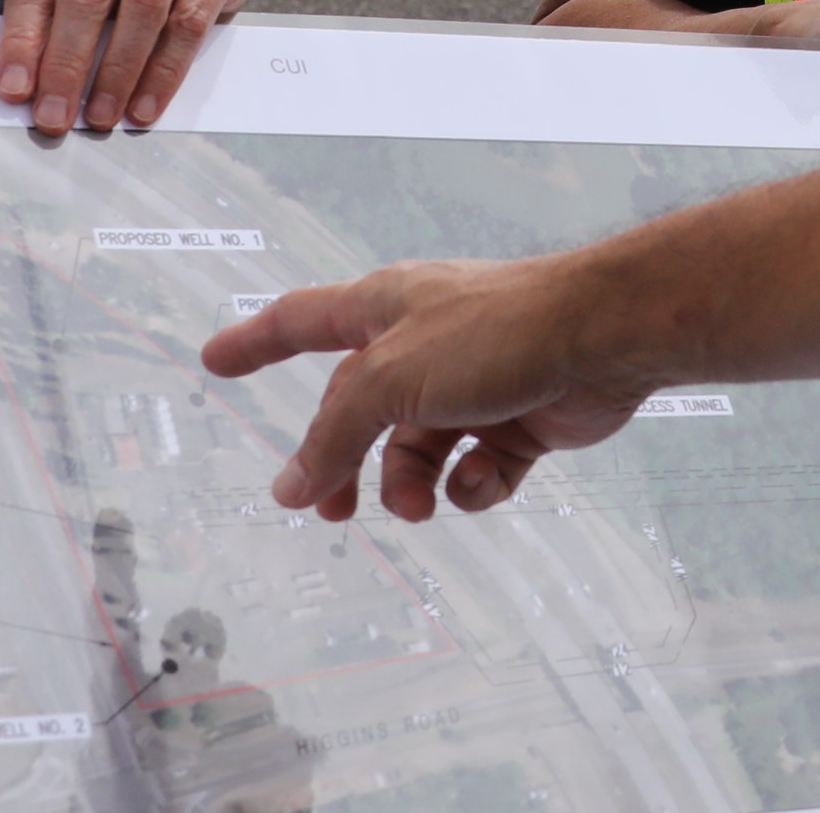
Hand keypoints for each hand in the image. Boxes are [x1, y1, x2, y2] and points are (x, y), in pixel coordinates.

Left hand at [0, 0, 248, 133]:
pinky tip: (145, 105)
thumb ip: (42, 5)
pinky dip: (165, 71)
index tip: (16, 92)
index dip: (23, 38)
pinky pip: (191, 20)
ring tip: (101, 116)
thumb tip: (21, 85)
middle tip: (55, 117)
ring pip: (143, 5)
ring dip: (118, 71)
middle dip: (68, 63)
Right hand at [202, 257, 657, 521]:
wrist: (603, 338)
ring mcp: (472, 383)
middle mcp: (422, 343)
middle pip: (359, 410)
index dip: (255, 343)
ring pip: (417, 451)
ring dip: (409, 484)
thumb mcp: (389, 380)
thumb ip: (334, 436)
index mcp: (383, 309)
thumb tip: (292, 484)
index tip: (216, 360)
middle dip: (341, 462)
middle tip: (330, 511)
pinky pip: (475, 469)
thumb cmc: (496, 330)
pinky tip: (484, 474)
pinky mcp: (518, 420)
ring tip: (418, 503)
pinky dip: (474, 483)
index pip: (301, 322)